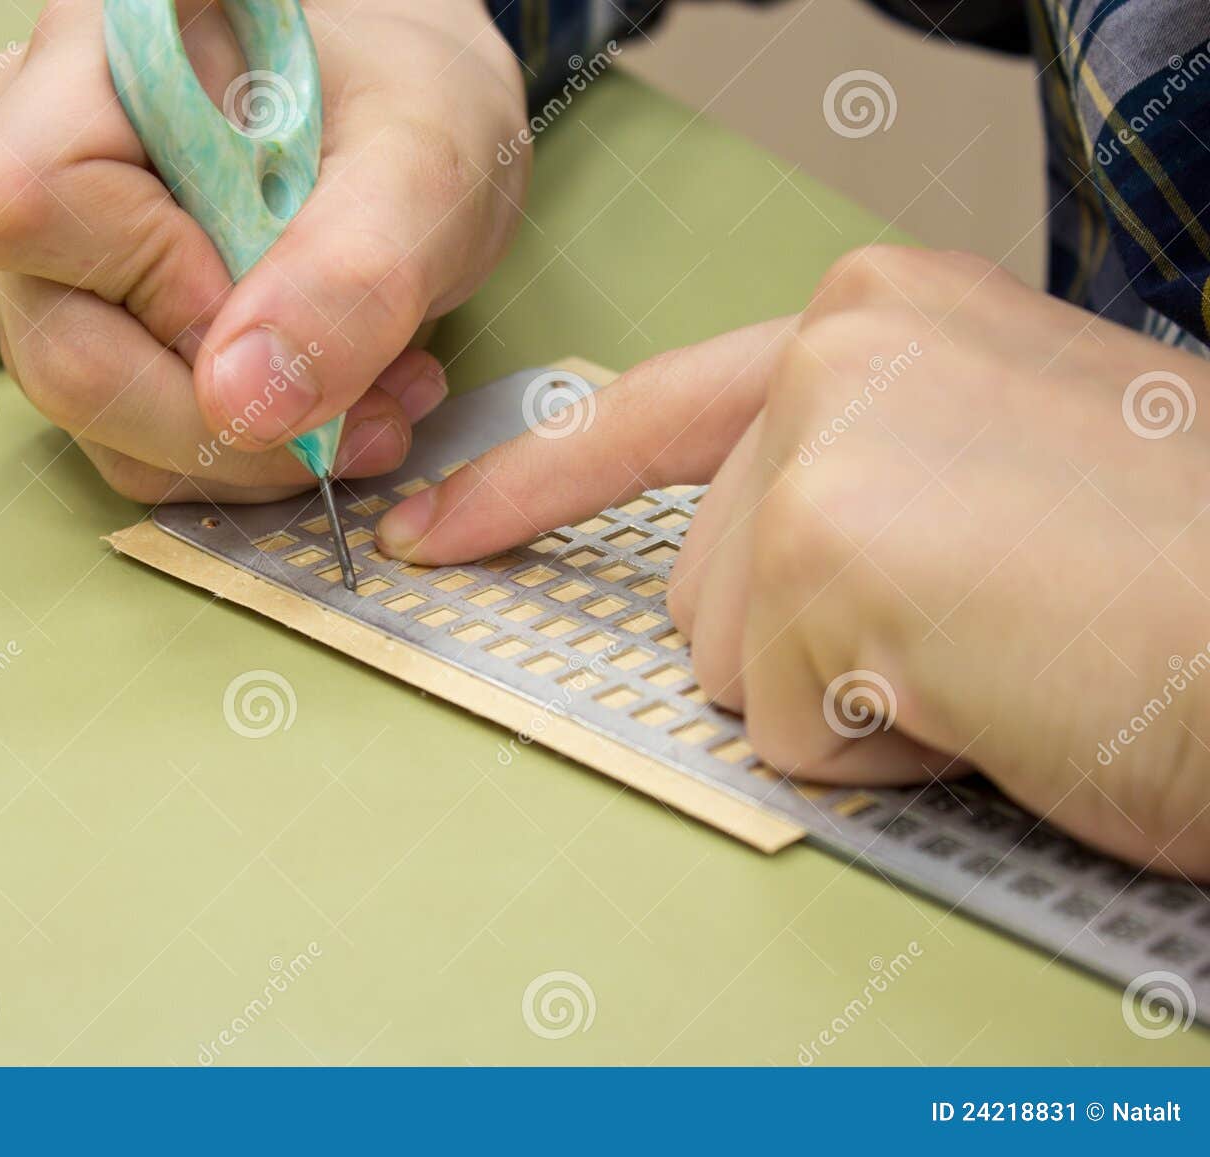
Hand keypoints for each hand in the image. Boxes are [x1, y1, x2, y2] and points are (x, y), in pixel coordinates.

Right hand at [0, 0, 525, 501]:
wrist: (416, 134)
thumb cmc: (409, 111)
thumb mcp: (427, 172)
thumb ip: (350, 274)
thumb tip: (240, 403)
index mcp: (98, 58)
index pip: (36, 204)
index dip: (157, 291)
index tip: (284, 310)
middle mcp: (35, 150)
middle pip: (54, 341)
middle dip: (218, 417)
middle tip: (362, 414)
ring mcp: (52, 253)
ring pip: (90, 410)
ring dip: (243, 447)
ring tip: (369, 402)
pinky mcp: (88, 328)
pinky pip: (128, 440)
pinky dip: (236, 452)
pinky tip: (325, 408)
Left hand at [377, 246, 1209, 877]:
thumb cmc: (1182, 573)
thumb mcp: (999, 465)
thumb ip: (854, 475)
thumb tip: (747, 568)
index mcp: (880, 318)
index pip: (654, 413)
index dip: (535, 486)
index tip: (441, 527)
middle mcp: (840, 350)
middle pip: (700, 582)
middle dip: (820, 646)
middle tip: (991, 617)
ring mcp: (824, 448)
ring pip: (736, 665)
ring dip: (865, 697)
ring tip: (1011, 648)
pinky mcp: (829, 559)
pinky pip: (794, 732)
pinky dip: (896, 750)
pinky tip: (1005, 689)